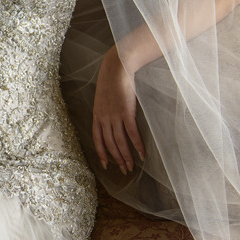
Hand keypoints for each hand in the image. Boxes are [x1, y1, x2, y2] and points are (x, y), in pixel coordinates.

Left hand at [92, 46, 144, 174]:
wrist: (117, 68)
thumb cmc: (111, 82)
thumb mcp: (102, 98)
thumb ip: (104, 111)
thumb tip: (110, 122)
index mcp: (97, 116)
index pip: (97, 140)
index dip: (101, 153)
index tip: (105, 164)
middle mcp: (104, 119)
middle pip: (110, 144)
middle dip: (117, 159)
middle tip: (124, 170)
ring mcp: (115, 116)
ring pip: (120, 142)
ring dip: (127, 157)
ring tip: (132, 167)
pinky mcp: (127, 113)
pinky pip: (132, 134)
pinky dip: (137, 146)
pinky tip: (142, 154)